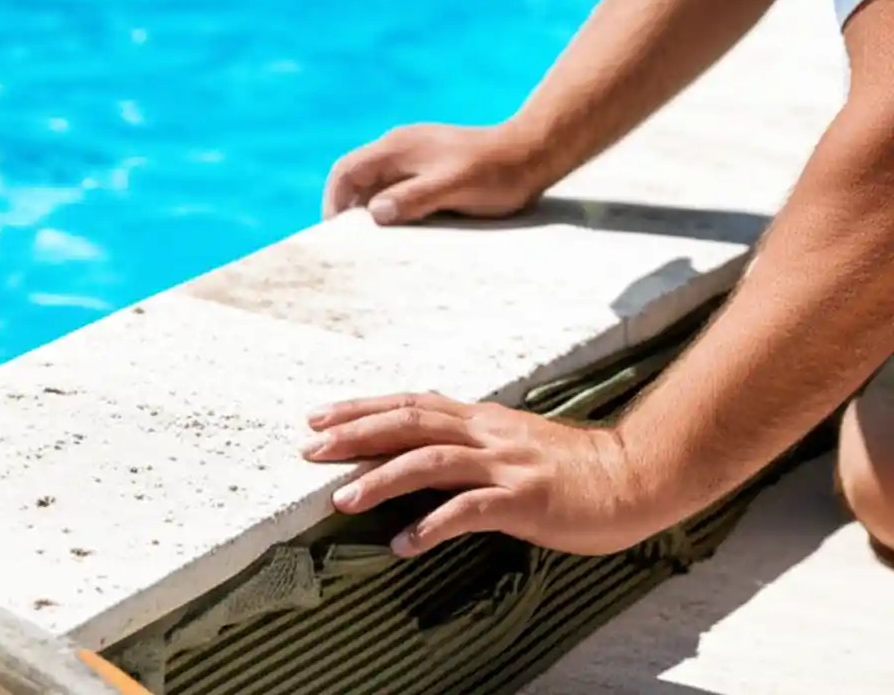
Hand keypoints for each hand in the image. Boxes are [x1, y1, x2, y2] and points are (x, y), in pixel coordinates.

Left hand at [302, 392, 658, 557]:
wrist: (637, 476)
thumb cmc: (574, 468)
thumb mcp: (513, 444)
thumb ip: (470, 445)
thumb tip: (420, 454)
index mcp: (482, 420)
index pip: (411, 405)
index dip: (362, 409)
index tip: (319, 419)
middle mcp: (487, 434)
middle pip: (410, 423)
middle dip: (356, 434)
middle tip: (310, 450)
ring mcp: (506, 466)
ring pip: (431, 463)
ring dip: (381, 479)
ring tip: (341, 499)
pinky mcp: (526, 500)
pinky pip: (469, 512)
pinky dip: (431, 526)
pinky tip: (402, 544)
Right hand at [321, 124, 548, 224]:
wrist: (532, 154)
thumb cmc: (494, 173)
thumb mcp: (452, 187)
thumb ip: (413, 198)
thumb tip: (375, 213)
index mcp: (397, 147)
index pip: (346, 171)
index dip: (333, 202)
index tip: (334, 233)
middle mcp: (400, 148)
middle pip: (357, 179)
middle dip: (348, 210)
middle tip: (350, 245)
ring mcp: (416, 157)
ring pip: (377, 186)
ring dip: (371, 213)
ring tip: (375, 243)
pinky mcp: (431, 169)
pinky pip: (398, 190)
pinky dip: (392, 210)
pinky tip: (403, 231)